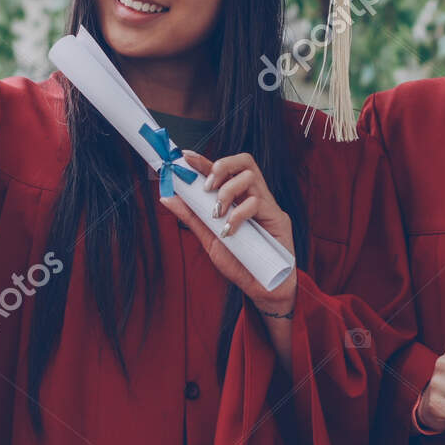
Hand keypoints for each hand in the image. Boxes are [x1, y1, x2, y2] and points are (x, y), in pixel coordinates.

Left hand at [160, 150, 294, 313]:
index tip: (185, 157)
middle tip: (206, 186)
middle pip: (243, 162)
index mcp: (237, 198)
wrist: (261, 288)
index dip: (204, 160)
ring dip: (228, 190)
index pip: (222, 171)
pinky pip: (257, 202)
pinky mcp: (278, 217)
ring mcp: (267, 205)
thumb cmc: (239, 262)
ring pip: (250, 177)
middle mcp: (252, 196)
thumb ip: (191, 216)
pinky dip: (238, 214)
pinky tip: (230, 230)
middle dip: (221, 167)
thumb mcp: (209, 238)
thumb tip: (167, 197)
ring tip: (217, 212)